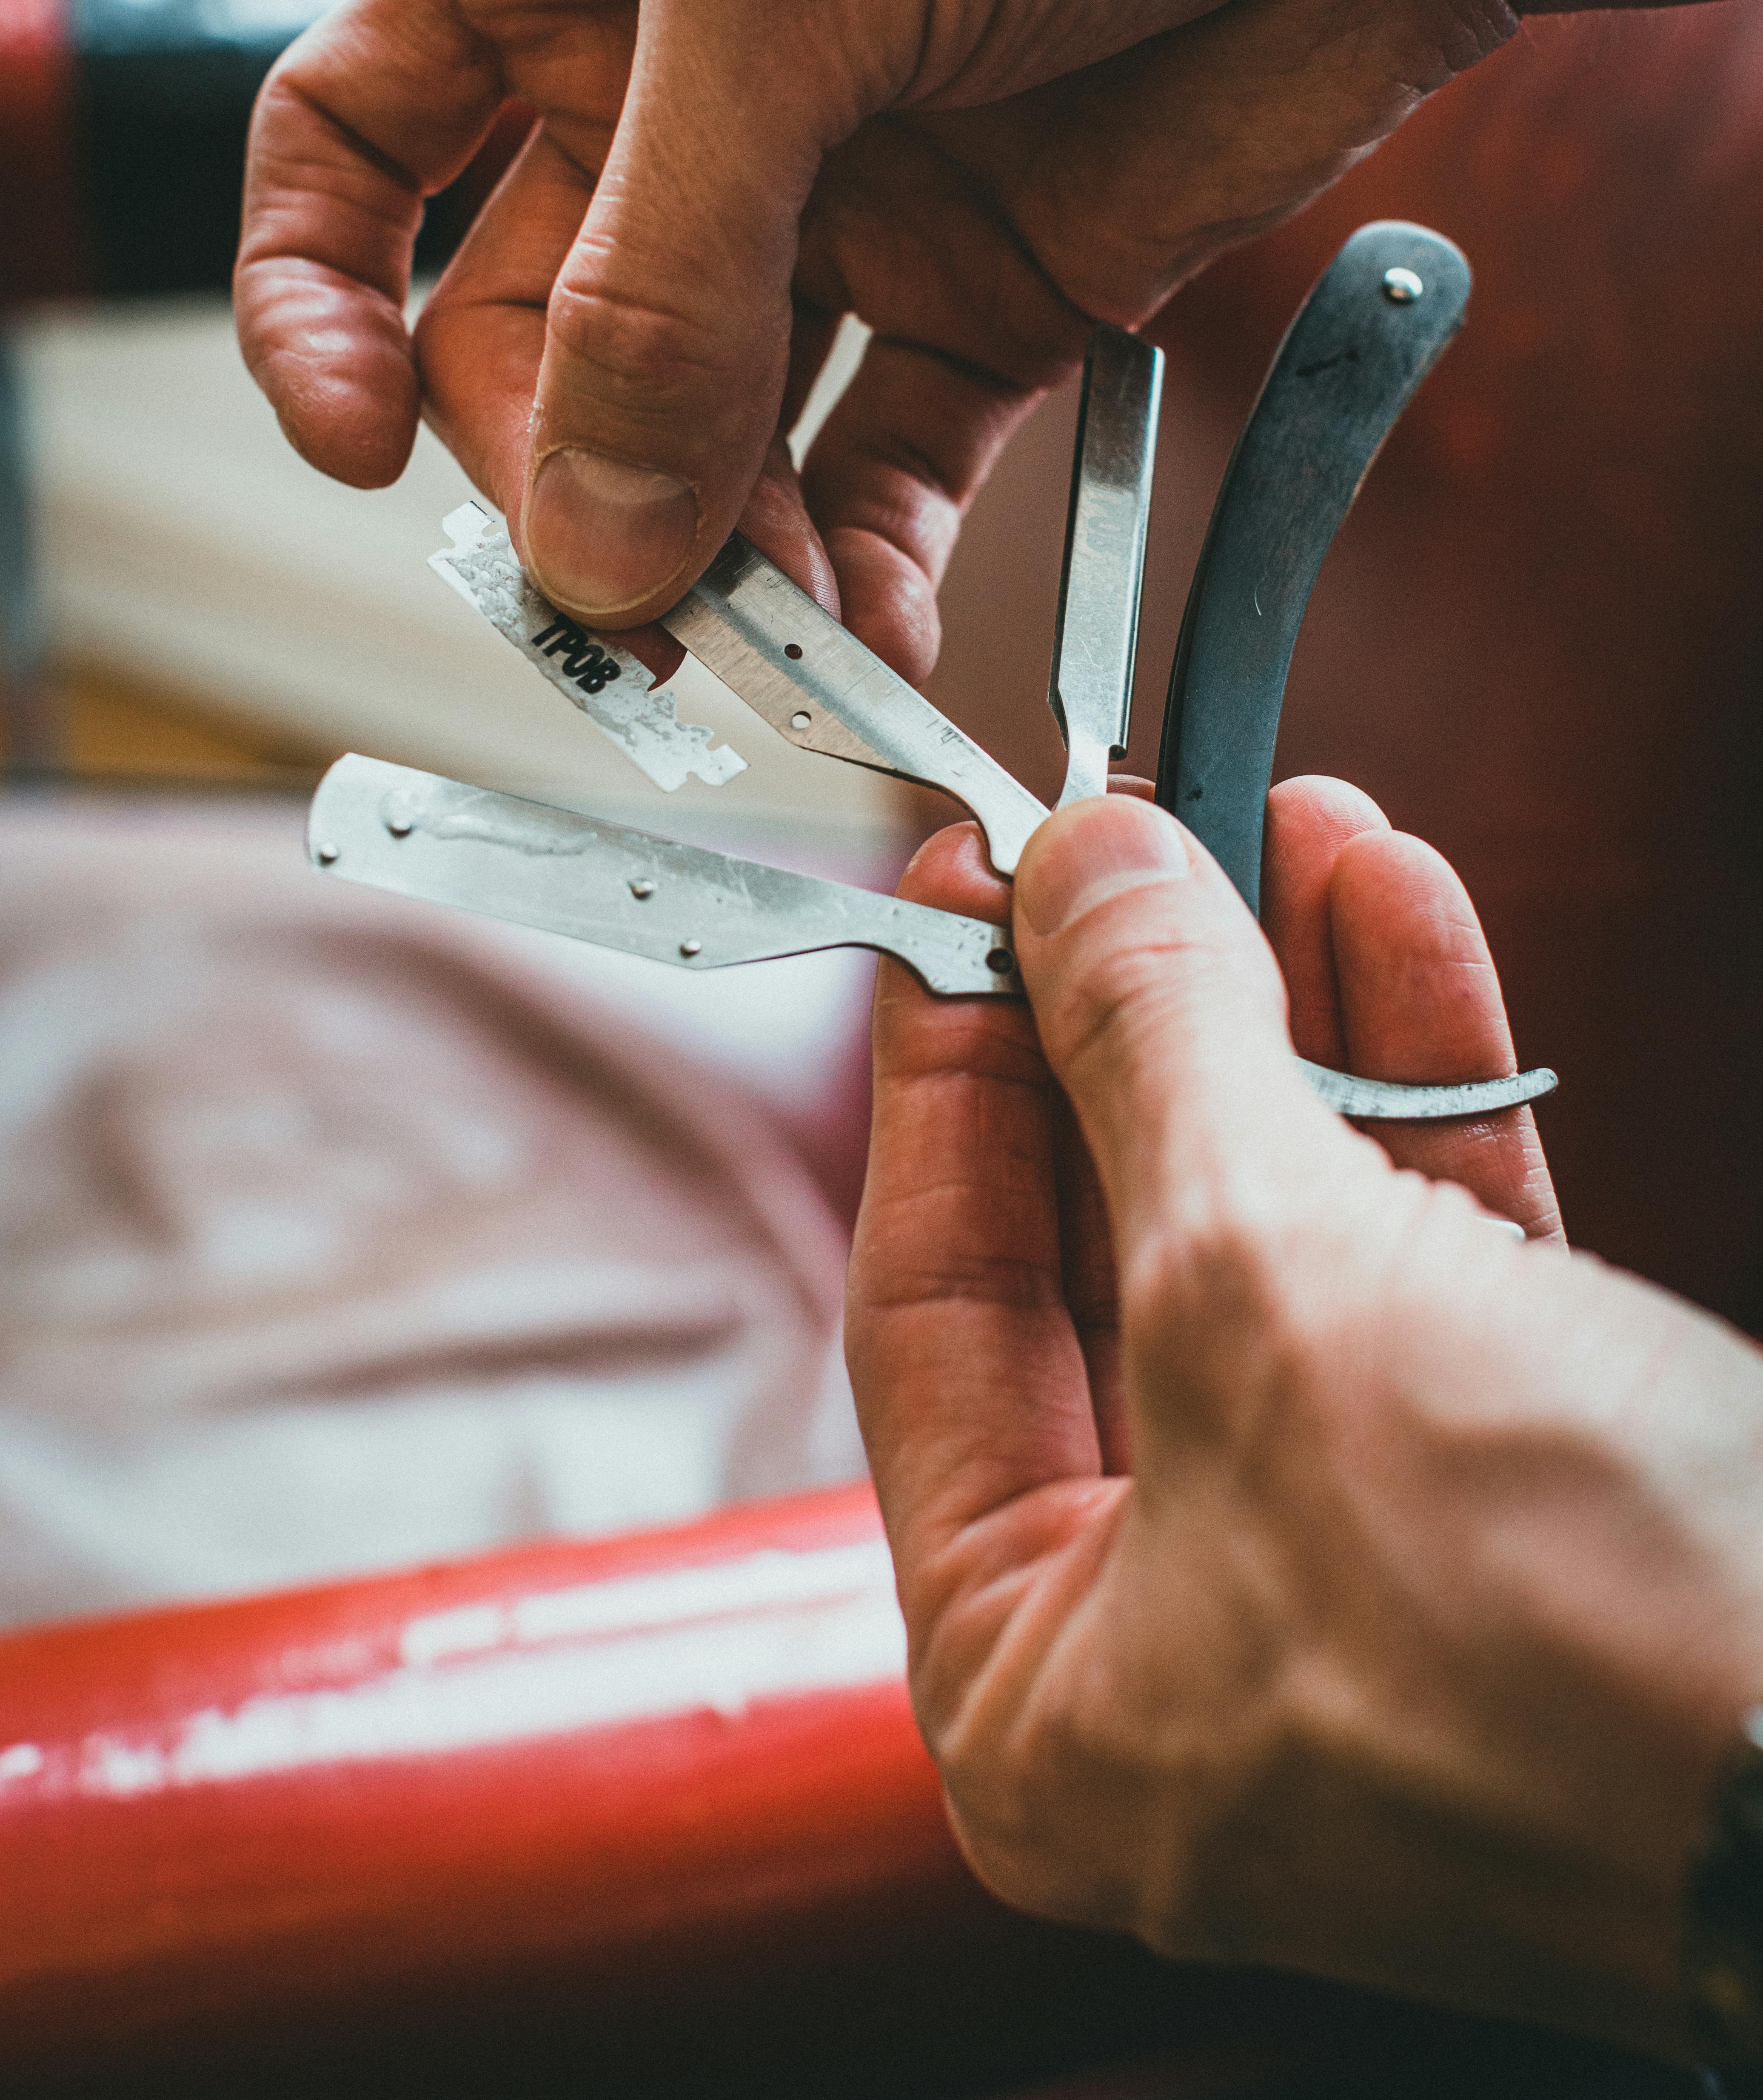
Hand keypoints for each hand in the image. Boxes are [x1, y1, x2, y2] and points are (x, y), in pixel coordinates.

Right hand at [235, 0, 1703, 673]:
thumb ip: (666, 256)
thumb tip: (595, 527)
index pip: (359, 144)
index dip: (321, 301)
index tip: (358, 448)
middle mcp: (690, 102)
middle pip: (537, 346)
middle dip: (566, 480)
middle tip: (631, 597)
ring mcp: (842, 212)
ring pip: (711, 440)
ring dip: (720, 563)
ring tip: (769, 653)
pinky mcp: (996, 295)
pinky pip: (887, 476)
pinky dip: (871, 575)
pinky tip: (876, 645)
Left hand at [847, 776, 1762, 2052]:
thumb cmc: (1541, 1631)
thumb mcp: (1261, 1283)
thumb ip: (1147, 1055)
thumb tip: (1077, 877)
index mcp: (1036, 1688)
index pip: (932, 1304)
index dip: (943, 1070)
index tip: (960, 891)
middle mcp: (1173, 1643)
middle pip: (1106, 1254)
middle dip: (1142, 1022)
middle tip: (1127, 847)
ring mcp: (1351, 1569)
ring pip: (1278, 1228)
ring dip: (1291, 1014)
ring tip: (1283, 829)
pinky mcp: (1511, 1495)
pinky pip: (1419, 1252)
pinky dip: (1412, 1077)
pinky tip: (1391, 909)